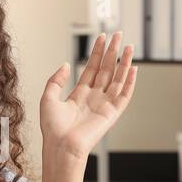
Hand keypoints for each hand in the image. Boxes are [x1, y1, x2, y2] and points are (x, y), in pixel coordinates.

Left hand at [40, 32, 136, 165]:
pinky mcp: (112, 113)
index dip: (97, 52)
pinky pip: (124, 95)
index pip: (92, 68)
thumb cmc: (53, 129)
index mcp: (79, 95)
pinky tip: (133, 69)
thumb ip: (55, 80)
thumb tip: (65, 64)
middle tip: (118, 35)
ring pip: (118, 79)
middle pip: (106, 70)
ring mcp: (104, 105)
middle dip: (112, 52)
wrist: (61, 146)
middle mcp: (94, 98)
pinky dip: (130, 83)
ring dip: (123, 63)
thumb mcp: (48, 98)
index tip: (102, 37)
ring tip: (128, 46)